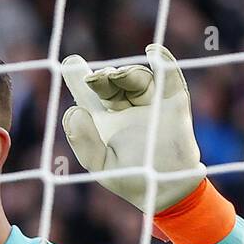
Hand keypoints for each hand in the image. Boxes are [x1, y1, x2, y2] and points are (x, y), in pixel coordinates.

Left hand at [60, 44, 204, 212]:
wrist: (167, 191)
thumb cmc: (131, 180)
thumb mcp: (100, 165)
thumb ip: (83, 141)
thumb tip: (74, 110)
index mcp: (105, 120)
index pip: (88, 94)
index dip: (78, 77)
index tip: (70, 63)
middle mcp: (126, 107)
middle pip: (111, 82)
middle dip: (102, 78)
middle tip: (94, 81)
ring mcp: (150, 102)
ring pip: (136, 78)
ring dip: (125, 74)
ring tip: (115, 77)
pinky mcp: (173, 103)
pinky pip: (169, 77)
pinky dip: (163, 61)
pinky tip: (152, 52)